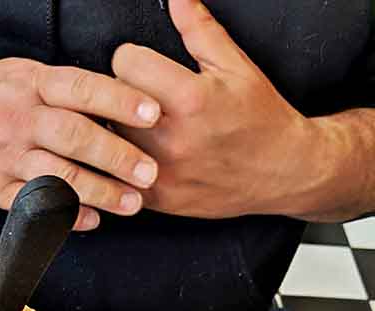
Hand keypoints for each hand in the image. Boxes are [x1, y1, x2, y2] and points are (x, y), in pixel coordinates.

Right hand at [0, 57, 161, 229]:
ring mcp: (4, 157)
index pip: (82, 88)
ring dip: (100, 193)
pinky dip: (65, 217)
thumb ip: (63, 90)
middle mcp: (17, 119)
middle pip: (74, 137)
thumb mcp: (21, 75)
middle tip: (150, 172)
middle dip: (117, 157)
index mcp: (29, 84)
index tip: (154, 114)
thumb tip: (117, 103)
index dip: (120, 101)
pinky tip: (92, 220)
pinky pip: (33, 207)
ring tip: (132, 203)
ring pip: (58, 177)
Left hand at [111, 0, 313, 218]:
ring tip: (145, 128)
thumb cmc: (262, 120)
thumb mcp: (236, 66)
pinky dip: (124, 164)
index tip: (142, 66)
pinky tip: (142, 156)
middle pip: (113, 102)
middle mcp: (173, 139)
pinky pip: (120, 175)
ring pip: (111, 140)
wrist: (282, 172)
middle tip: (144, 98)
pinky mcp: (159, 198)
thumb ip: (199, 30)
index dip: (133, 59)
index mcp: (190, 100)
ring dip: (120, 131)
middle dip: (124, 94)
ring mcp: (163, 173)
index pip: (125, 64)